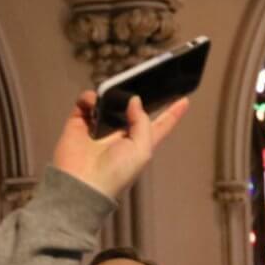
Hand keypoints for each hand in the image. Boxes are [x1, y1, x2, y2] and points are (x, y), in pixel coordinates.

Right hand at [52, 91, 188, 198]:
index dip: (172, 114)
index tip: (185, 100)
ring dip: (111, 95)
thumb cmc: (115, 174)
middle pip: (133, 109)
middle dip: (137, 95)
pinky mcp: (79, 124)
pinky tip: (93, 102)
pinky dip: (89, 98)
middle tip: (140, 81)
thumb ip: (143, 122)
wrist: (82, 184)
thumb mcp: (142, 150)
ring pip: (108, 102)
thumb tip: (133, 101)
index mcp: (140, 144)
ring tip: (111, 97)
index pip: (160, 126)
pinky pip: (85, 104)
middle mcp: (120, 135)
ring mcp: (99, 129)